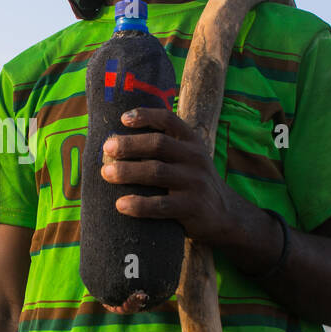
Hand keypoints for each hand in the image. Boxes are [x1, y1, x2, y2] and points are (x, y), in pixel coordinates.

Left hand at [99, 107, 239, 245]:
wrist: (225, 215)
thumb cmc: (192, 182)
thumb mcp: (187, 158)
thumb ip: (163, 148)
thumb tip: (115, 141)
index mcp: (191, 141)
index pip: (168, 120)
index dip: (145, 116)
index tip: (122, 119)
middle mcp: (195, 157)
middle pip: (158, 144)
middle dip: (129, 145)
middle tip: (107, 148)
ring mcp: (195, 182)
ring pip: (157, 172)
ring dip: (128, 172)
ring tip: (106, 173)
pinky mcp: (193, 207)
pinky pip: (162, 205)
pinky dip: (139, 204)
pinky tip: (120, 204)